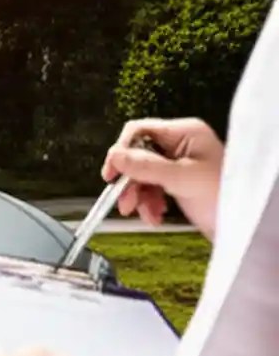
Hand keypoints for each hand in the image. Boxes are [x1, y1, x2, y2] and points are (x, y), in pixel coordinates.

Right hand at [103, 118, 224, 239]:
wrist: (242, 225)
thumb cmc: (223, 196)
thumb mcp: (182, 179)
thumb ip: (147, 166)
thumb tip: (115, 156)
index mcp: (185, 133)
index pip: (140, 131)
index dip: (121, 151)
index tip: (111, 174)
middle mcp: (180, 144)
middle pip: (138, 155)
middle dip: (130, 181)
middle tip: (125, 202)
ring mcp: (178, 163)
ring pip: (141, 174)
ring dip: (138, 196)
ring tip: (144, 213)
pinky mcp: (177, 181)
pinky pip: (150, 188)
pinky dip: (148, 203)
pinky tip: (154, 215)